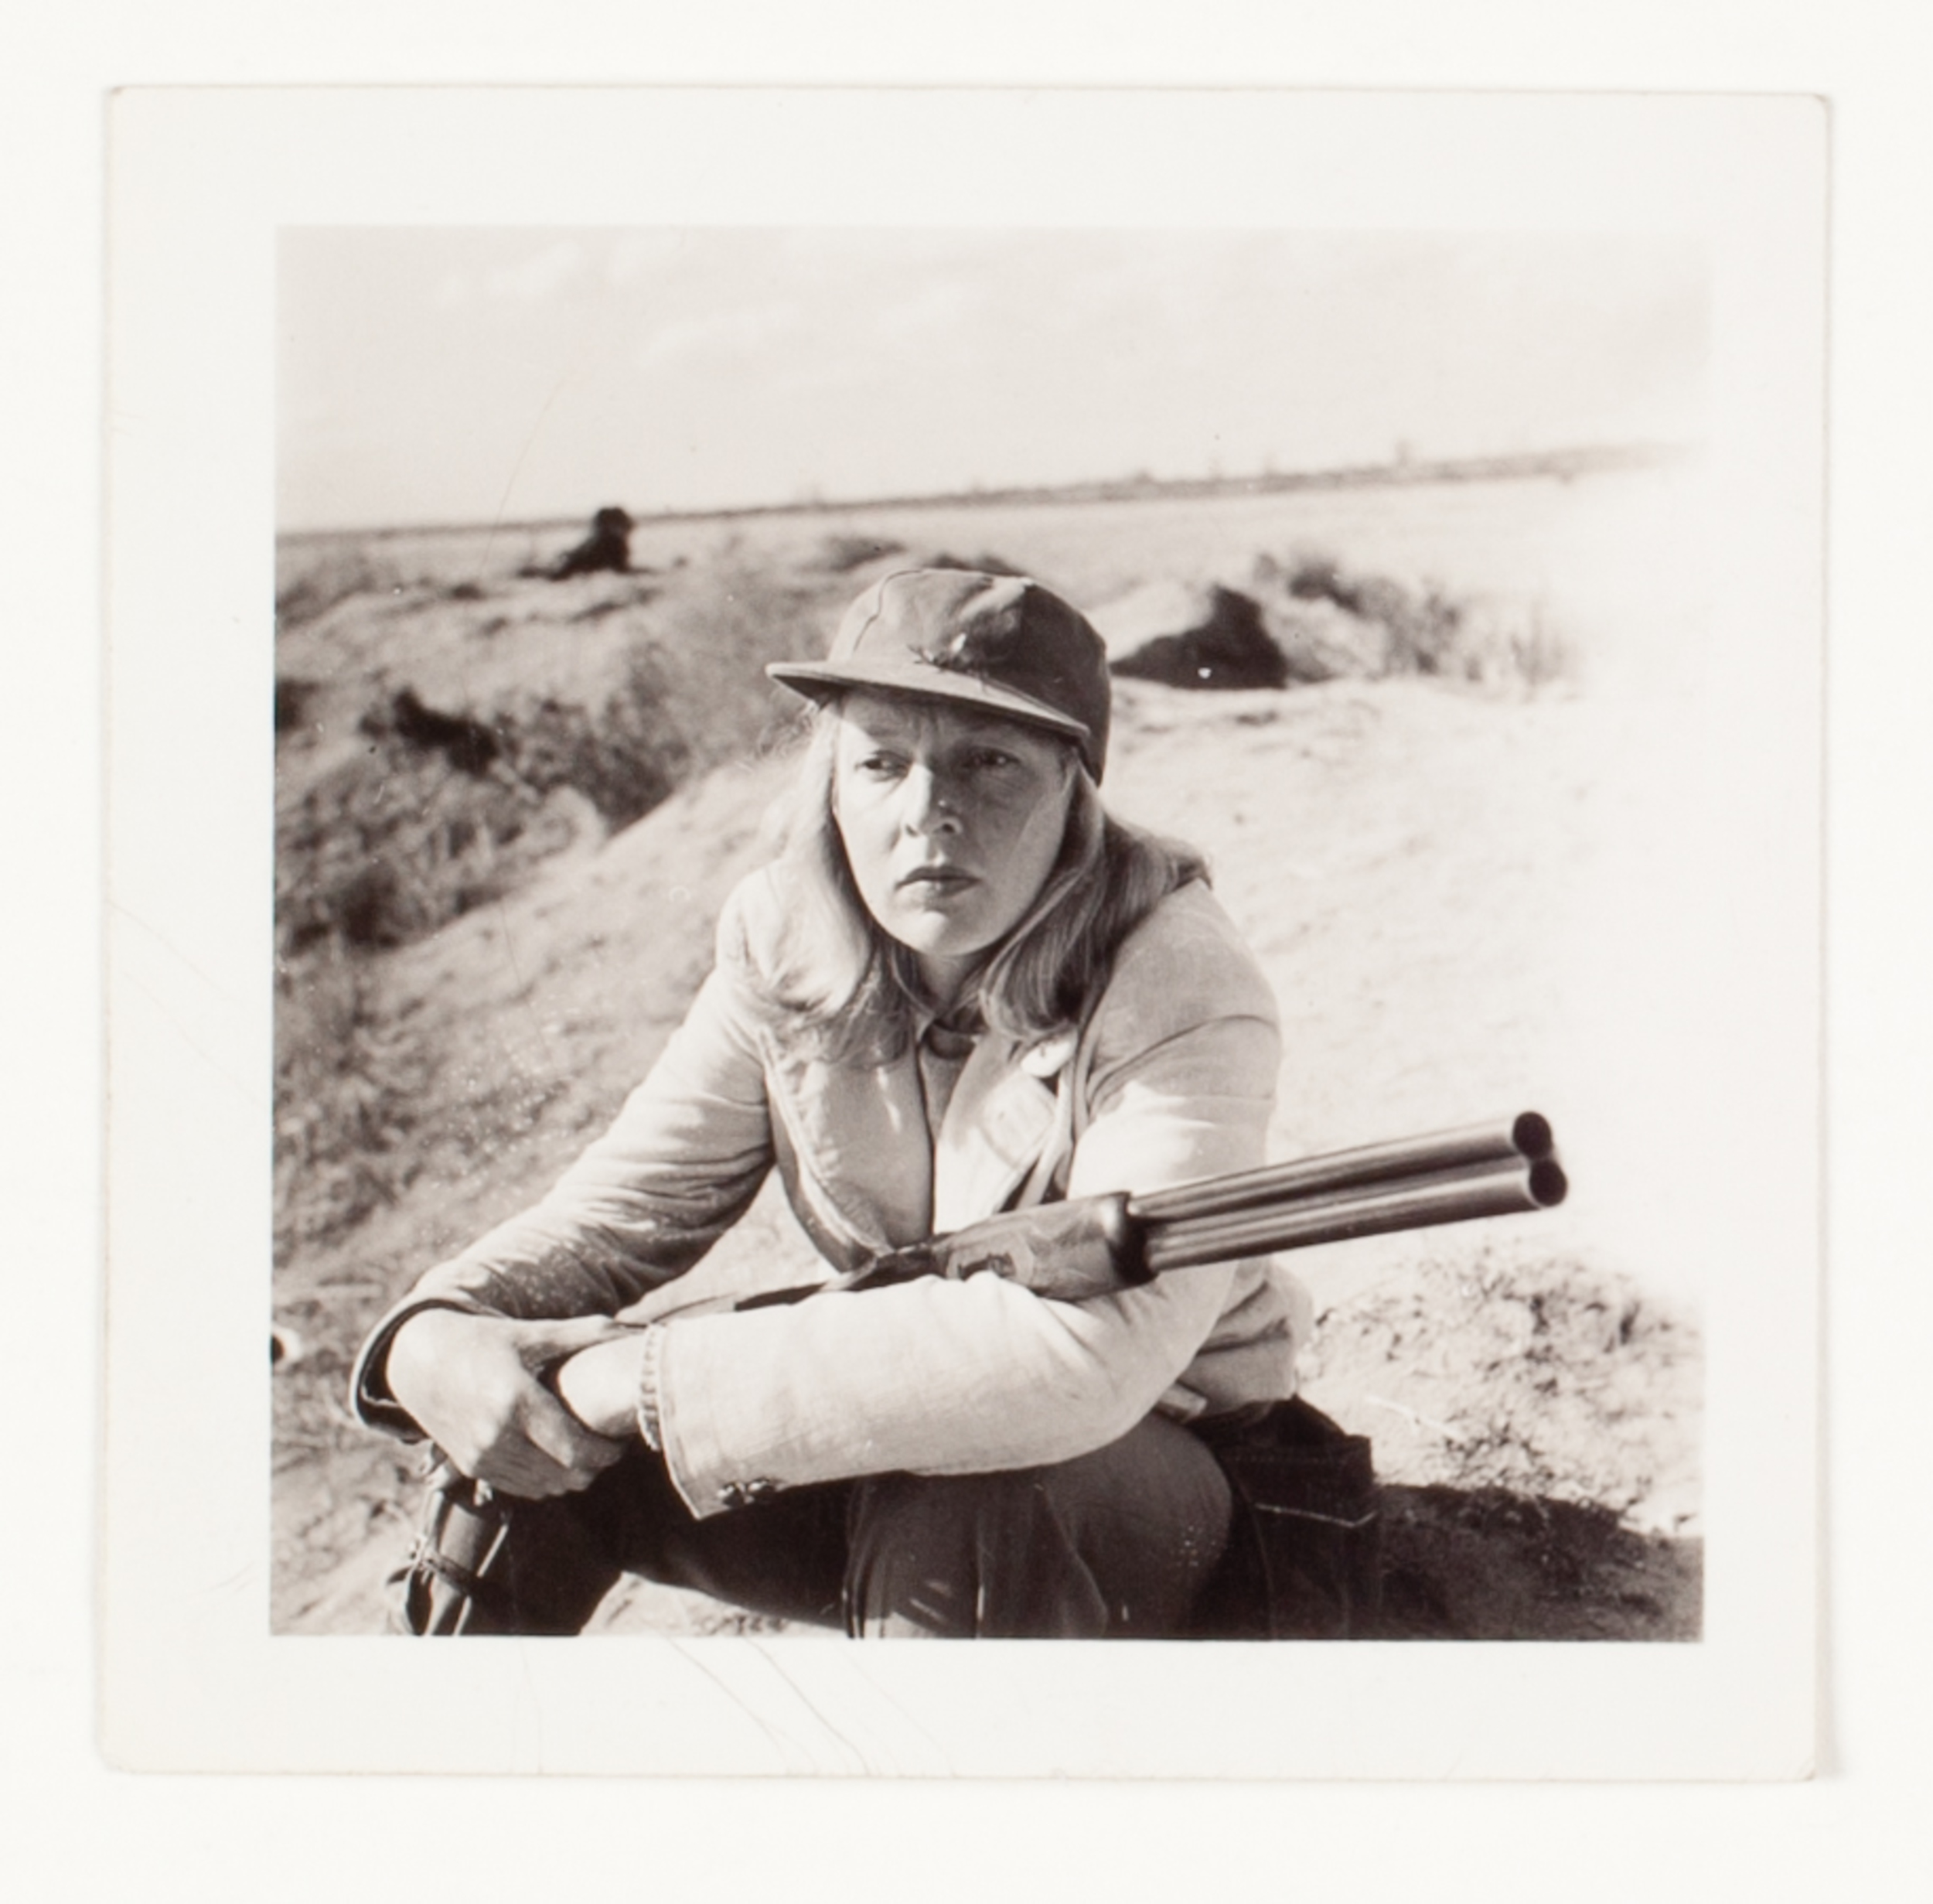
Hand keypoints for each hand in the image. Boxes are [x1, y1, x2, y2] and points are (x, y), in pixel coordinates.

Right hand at [385, 1309, 632, 1498]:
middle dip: (594, 1466)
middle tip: (610, 1447)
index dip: (606, 1451)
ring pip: (545, 1487)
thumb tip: (635, 1331)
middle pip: (564, 1475)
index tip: (621, 1440)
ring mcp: (481, 1456)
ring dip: (571, 1477)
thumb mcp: (533, 1334)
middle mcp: (496, 1435)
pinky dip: (546, 1481)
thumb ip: (584, 1335)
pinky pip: (521, 1488)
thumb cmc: (488, 1342)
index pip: (575, 1449)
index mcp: (517, 1400)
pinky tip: (560, 1461)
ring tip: (589, 1453)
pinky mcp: (472, 1466)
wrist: (424, 1360)